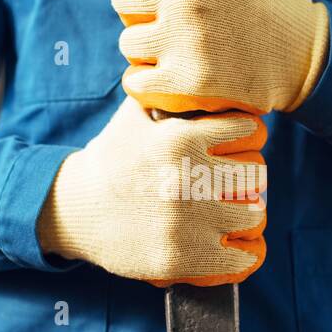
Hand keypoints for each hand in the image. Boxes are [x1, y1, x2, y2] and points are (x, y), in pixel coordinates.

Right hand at [36, 97, 265, 286]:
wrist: (75, 210)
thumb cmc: (111, 160)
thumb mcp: (134, 117)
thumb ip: (168, 95)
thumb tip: (195, 71)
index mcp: (179, 139)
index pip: (250, 132)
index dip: (249, 138)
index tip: (241, 146)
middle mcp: (186, 179)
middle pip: (257, 174)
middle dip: (249, 177)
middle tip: (237, 182)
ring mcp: (185, 222)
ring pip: (254, 215)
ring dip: (247, 215)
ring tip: (236, 214)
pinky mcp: (181, 259)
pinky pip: (241, 260)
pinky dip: (245, 255)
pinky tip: (238, 248)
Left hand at [111, 0, 329, 115]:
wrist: (306, 56)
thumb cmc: (275, 2)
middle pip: (122, 0)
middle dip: (139, 9)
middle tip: (161, 20)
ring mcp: (182, 41)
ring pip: (128, 43)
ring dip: (145, 49)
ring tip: (169, 51)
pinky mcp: (186, 82)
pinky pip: (135, 82)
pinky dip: (146, 83)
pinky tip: (164, 78)